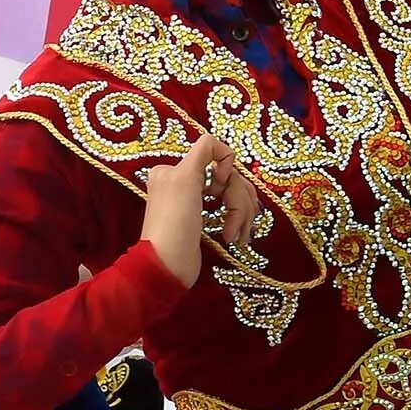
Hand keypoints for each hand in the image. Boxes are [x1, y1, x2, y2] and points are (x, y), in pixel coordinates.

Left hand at [140, 132, 233, 288]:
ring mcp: (198, 202)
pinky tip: (235, 238)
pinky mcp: (208, 221)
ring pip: (235, 194)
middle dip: (237, 199)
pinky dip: (239, 223)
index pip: (214, 151)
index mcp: (175, 169)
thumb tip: (219, 144)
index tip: (219, 183)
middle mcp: (185, 182)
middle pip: (230, 176)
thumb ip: (203, 151)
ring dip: (241, 214)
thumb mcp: (184, 177)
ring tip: (234, 236)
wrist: (170, 264)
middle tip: (231, 220)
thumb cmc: (175, 220)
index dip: (226, 164)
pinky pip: (234, 211)